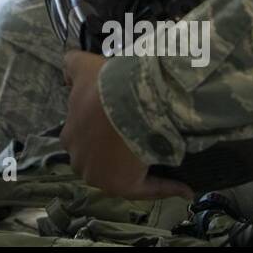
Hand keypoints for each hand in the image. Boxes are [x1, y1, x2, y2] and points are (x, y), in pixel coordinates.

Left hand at [60, 49, 192, 200]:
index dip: (99, 129)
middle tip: (140, 136)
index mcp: (69, 136)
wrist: (130, 100)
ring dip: (138, 168)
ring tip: (162, 157)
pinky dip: (166, 187)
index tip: (119, 120)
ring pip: (121, 174)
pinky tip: (184, 188)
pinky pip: (146, 189)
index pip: (83, 137)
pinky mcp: (124, 186)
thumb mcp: (83, 66)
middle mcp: (80, 161)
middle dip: (114, 151)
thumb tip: (67, 71)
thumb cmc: (106, 86)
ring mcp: (100, 177)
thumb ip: (70, 63)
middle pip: (99, 158)